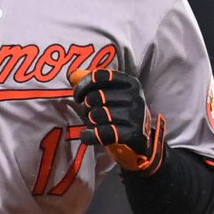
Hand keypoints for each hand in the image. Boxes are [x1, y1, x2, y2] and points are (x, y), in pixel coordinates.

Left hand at [67, 50, 165, 173]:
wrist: (141, 138)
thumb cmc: (120, 112)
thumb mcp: (112, 93)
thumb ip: (92, 82)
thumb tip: (73, 75)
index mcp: (130, 82)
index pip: (99, 76)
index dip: (82, 86)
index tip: (78, 97)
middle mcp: (135, 96)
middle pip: (96, 96)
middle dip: (86, 107)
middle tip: (89, 114)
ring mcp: (136, 116)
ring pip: (98, 115)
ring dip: (90, 122)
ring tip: (93, 124)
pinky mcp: (133, 134)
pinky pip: (103, 133)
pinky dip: (90, 136)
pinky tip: (87, 136)